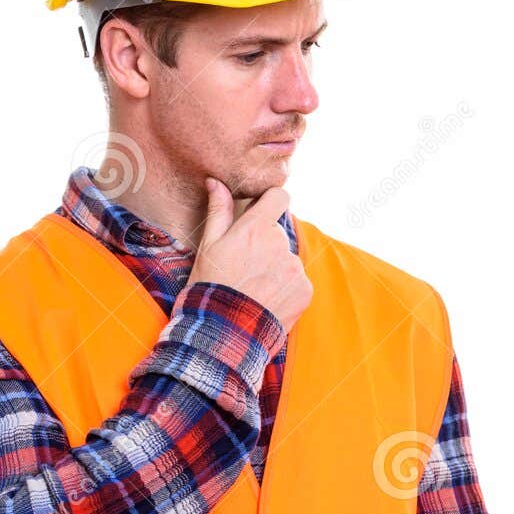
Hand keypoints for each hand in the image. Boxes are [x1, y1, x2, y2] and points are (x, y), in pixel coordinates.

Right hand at [186, 177, 312, 336]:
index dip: (271, 201)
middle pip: (279, 234)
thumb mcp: (209, 246)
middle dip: (265, 244)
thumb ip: (218, 210)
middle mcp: (281, 244)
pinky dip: (285, 289)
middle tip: (244, 266)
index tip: (263, 210)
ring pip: (287, 259)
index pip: (279, 197)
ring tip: (253, 288)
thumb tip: (216, 181)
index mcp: (257, 228)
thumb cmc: (210, 286)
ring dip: (275, 268)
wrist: (225, 332)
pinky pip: (297, 282)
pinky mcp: (305, 290)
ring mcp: (295, 268)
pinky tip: (265, 300)